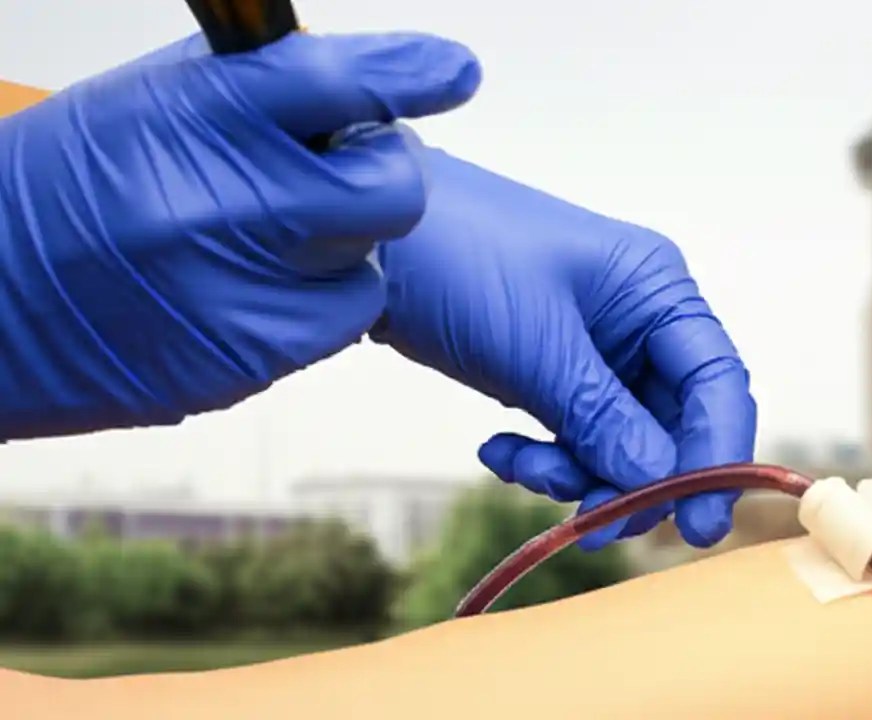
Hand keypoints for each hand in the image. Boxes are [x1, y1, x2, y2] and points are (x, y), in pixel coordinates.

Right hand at [0, 31, 479, 439]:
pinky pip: (342, 317)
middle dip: (387, 170)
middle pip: (393, 187)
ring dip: (345, 241)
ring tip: (267, 233)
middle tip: (349, 165)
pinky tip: (256, 284)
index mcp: (198, 116)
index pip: (337, 80)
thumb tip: (369, 85)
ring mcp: (241, 288)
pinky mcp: (250, 355)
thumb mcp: (150, 102)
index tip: (453, 73)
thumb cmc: (74, 185)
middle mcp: (226, 203)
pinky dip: (320, 297)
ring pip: (372, 258)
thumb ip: (260, 92)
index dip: (411, 73)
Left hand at [372, 146, 755, 549]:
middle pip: (673, 425)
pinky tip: (496, 450)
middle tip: (593, 523)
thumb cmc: (457, 256)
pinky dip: (545, 459)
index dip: (717, 456)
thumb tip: (661, 486)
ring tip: (521, 467)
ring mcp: (596, 350)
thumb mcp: (535, 344)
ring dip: (580, 474)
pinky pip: (576, 439)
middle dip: (635, 480)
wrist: (364, 235)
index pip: (717, 382)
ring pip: (622, 444)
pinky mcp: (554, 374)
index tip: (697, 525)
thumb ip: (603, 419)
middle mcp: (639, 321)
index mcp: (655, 290)